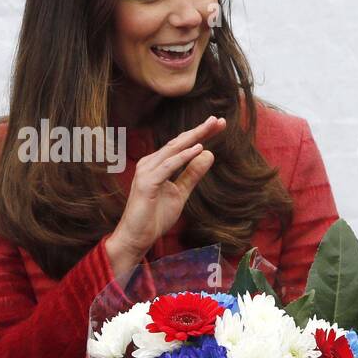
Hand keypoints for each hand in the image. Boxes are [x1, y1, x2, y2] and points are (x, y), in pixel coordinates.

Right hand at [107, 115, 225, 274]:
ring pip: (173, 150)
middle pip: (178, 143)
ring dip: (193, 138)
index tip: (219, 124)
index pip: (182, 145)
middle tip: (219, 119)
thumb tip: (209, 154)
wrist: (137, 237)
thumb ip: (192, 174)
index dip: (200, 134)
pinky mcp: (147, 183)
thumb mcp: (181, 193)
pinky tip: (198, 148)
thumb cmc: (155, 216)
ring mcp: (147, 171)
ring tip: (211, 127)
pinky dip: (183, 157)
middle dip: (199, 130)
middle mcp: (150, 163)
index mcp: (158, 164)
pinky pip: (168, 166)